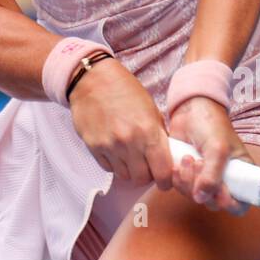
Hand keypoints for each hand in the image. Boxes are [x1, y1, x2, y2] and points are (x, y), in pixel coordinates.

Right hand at [68, 58, 175, 189]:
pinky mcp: (93, 147)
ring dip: (130, 170)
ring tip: (130, 156)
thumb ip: (159, 134)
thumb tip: (166, 156)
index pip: (163, 172)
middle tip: (147, 166)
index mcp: (148, 131)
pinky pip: (108, 168)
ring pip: (125, 176)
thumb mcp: (151, 108)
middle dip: (147, 175)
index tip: (165, 179)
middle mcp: (129, 142)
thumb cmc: (124, 89)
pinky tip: (116, 150)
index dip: (166, 180)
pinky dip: (115, 164)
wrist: (92, 79)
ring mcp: (109, 146)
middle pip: (142, 178)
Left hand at [167, 96, 251, 215]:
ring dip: (188, 181)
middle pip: (214, 203)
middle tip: (199, 164)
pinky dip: (178, 179)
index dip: (230, 204)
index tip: (219, 192)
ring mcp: (204, 179)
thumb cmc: (211, 125)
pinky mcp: (187, 175)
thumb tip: (201, 198)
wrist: (189, 109)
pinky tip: (178, 162)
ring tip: (188, 158)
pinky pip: (181, 189)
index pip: (240, 204)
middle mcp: (223, 181)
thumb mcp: (218, 149)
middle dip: (204, 189)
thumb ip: (212, 176)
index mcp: (241, 175)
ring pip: (195, 197)